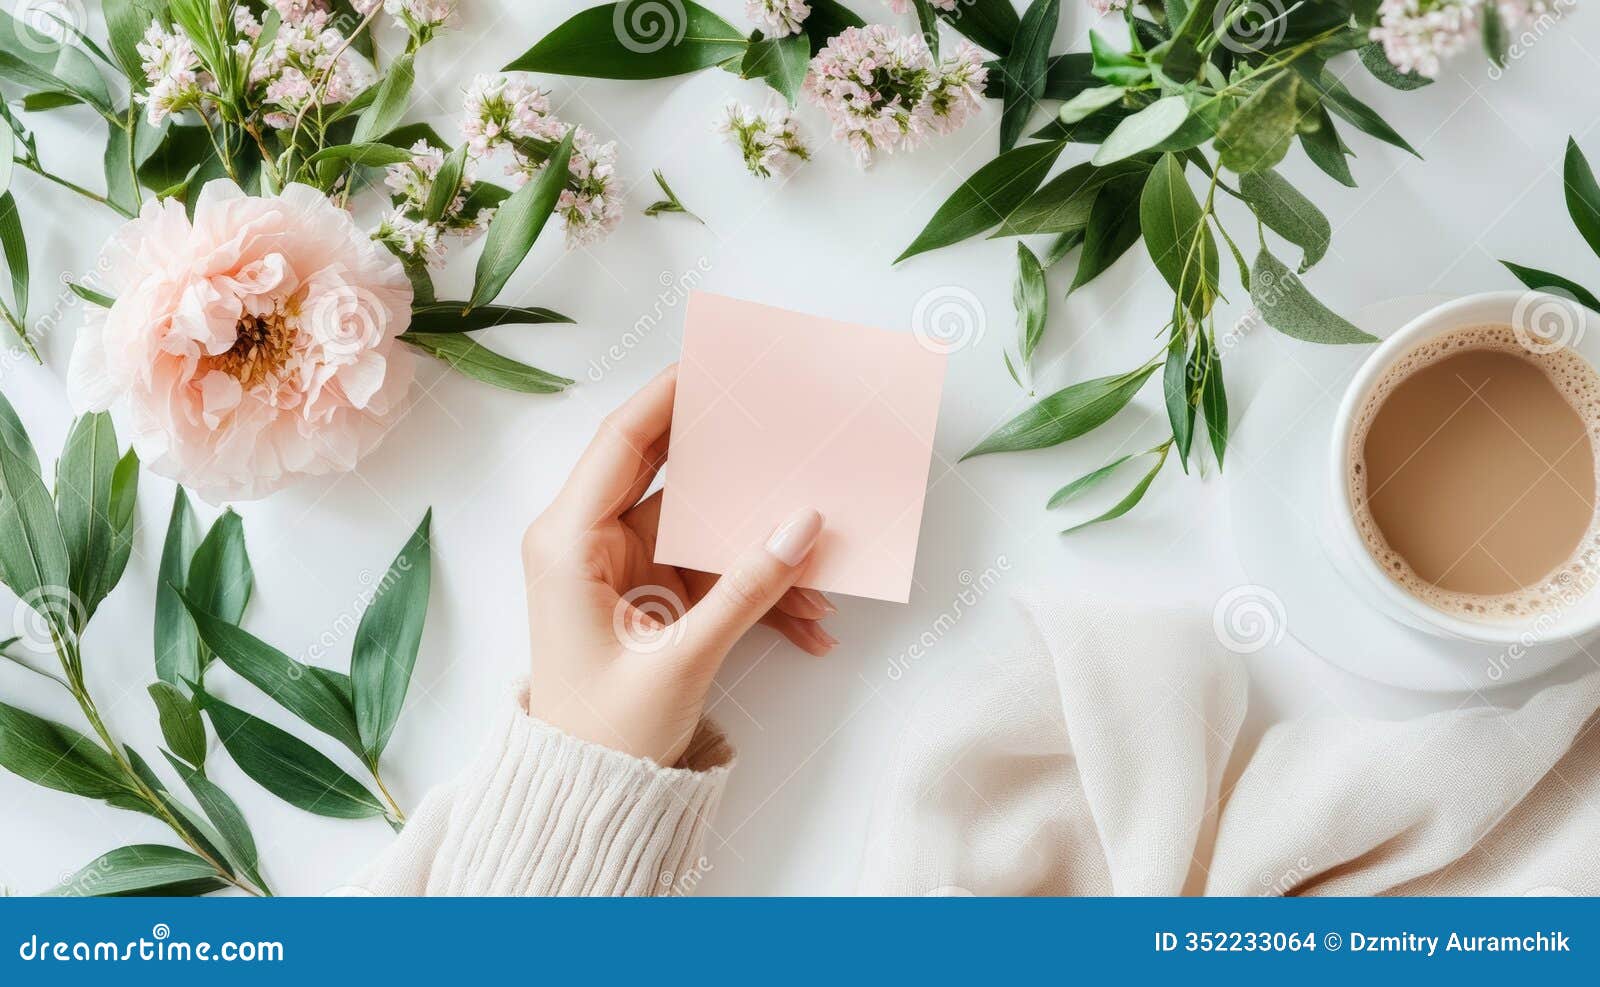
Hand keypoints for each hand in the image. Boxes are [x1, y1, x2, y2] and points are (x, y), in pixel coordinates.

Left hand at [521, 365, 836, 764]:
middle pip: (669, 474)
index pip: (621, 443)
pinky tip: (810, 625)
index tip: (714, 361)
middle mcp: (591, 542)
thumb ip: (746, 591)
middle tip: (788, 428)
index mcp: (568, 542)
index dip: (668, 396)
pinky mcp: (653, 598)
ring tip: (823, 578)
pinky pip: (714, 575)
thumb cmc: (603, 736)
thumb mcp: (679, 661)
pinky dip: (760, 595)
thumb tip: (803, 526)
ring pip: (704, 529)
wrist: (586, 799)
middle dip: (735, 464)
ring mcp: (624, 569)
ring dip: (762, 552)